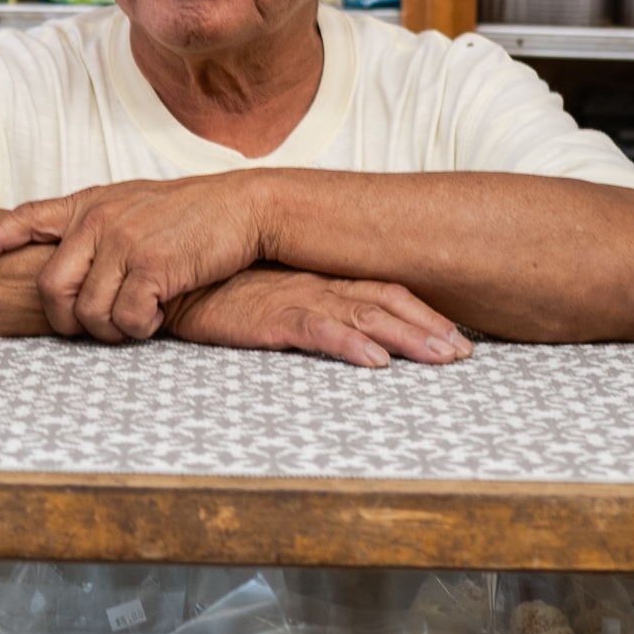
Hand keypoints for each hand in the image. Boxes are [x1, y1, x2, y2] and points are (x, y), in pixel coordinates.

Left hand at [0, 176, 270, 341]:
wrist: (244, 207)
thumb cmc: (192, 214)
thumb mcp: (135, 204)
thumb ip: (98, 225)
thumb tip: (68, 262)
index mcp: (91, 204)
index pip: (27, 217)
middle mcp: (99, 219)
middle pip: (50, 288)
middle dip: (66, 320)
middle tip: (91, 327)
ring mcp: (123, 241)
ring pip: (88, 312)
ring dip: (110, 330)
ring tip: (137, 319)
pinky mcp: (151, 265)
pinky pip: (126, 318)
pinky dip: (139, 328)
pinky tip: (158, 314)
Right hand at [163, 269, 468, 368]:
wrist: (168, 273)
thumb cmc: (216, 288)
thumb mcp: (269, 294)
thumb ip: (302, 306)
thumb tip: (340, 330)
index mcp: (319, 279)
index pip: (382, 290)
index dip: (421, 312)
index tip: (455, 337)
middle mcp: (315, 284)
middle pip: (386, 302)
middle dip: (429, 327)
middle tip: (465, 354)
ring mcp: (293, 298)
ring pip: (363, 316)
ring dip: (406, 336)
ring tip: (442, 357)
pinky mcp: (266, 316)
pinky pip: (315, 330)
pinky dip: (348, 344)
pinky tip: (374, 360)